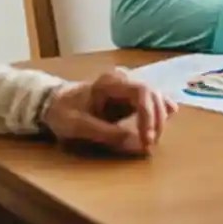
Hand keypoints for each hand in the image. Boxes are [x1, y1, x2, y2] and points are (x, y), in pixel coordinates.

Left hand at [41, 69, 177, 154]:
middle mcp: (123, 79)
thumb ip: (105, 133)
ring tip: (154, 138)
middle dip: (156, 119)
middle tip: (150, 144)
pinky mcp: (128, 95)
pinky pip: (150, 99)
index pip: (142, 92)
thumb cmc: (63, 112)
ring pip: (154, 96)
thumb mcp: (78, 126)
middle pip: (152, 94)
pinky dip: (159, 107)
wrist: (52, 103)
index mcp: (110, 82)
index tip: (147, 139)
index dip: (149, 115)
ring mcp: (126, 86)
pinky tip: (170, 113)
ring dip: (159, 117)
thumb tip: (134, 142)